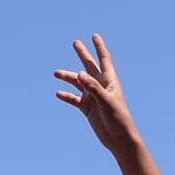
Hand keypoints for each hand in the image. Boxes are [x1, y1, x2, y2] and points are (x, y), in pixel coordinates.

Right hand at [53, 33, 138, 151]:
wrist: (118, 138)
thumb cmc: (118, 118)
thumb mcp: (106, 101)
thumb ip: (93, 87)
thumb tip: (80, 74)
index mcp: (109, 81)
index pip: (104, 60)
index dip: (99, 47)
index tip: (94, 36)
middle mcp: (100, 86)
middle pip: (89, 66)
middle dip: (82, 54)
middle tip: (75, 42)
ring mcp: (93, 97)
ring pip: (78, 83)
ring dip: (68, 77)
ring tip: (56, 73)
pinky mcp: (87, 108)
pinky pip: (74, 99)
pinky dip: (67, 95)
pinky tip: (58, 93)